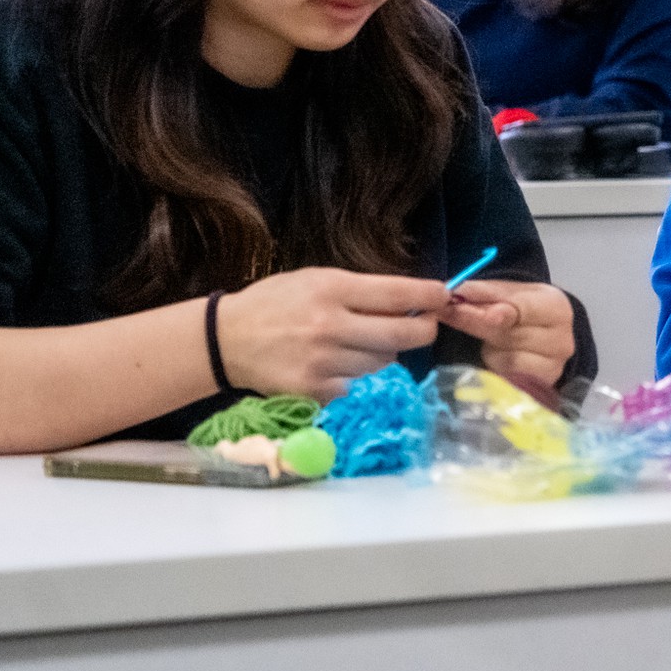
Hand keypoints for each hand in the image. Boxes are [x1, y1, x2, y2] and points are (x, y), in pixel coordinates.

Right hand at [215, 267, 445, 399]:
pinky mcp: (317, 390)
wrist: (226, 339)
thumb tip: (410, 298)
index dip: (429, 295)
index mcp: (331, 290)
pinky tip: (333, 362)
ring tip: (359, 341)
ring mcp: (324, 362)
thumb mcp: (314, 280)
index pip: (396, 293)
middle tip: (426, 325)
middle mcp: (330, 326)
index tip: (444, 295)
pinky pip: (357, 383)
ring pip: (383, 361)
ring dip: (383, 352)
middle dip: (424, 329)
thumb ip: (359, 290)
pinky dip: (354, 374)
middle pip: (402, 333)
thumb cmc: (275, 303)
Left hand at [442, 280, 575, 386]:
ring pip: (505, 357)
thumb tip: (455, 292)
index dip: (487, 309)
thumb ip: (482, 292)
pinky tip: (499, 357)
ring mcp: (554, 367)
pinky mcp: (541, 387)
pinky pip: (506, 376)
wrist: (537, 338)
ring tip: (491, 339)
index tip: (459, 307)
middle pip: (509, 334)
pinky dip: (496, 365)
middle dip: (478, 324)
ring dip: (489, 347)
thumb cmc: (520, 312)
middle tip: (451, 315)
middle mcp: (562, 339)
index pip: (520, 308)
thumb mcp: (504, 294)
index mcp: (556, 307)